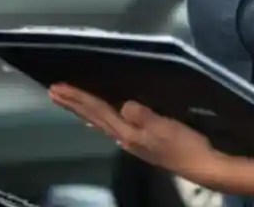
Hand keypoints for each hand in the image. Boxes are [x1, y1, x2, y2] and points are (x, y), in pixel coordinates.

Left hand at [48, 84, 224, 184]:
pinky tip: (96, 122)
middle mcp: (124, 137)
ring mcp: (131, 141)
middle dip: (73, 103)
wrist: (201, 166)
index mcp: (127, 131)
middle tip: (52, 91)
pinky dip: (98, 121)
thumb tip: (125, 105)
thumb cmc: (185, 144)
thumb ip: (145, 116)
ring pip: (99, 122)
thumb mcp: (166, 127)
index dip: (78, 97)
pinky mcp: (140, 142)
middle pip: (93, 116)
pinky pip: (110, 127)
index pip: (97, 110)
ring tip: (66, 102)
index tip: (59, 87)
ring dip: (81, 110)